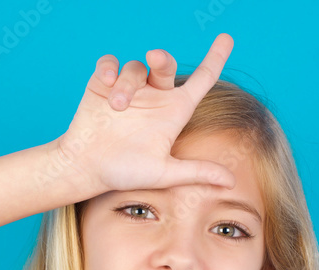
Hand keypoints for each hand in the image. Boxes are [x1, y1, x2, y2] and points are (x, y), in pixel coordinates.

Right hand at [54, 33, 236, 198]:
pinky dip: (109, 67)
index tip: (226, 38)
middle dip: (162, 58)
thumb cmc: (125, 172)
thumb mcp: (164, 173)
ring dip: (127, 83)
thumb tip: (232, 182)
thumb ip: (196, 172)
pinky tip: (106, 80)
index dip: (215, 58)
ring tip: (117, 106)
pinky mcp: (103, 84)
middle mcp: (155, 96)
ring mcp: (130, 88)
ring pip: (135, 68)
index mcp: (173, 111)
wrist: (86, 168)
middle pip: (165, 65)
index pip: (201, 80)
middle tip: (154, 58)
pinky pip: (110, 63)